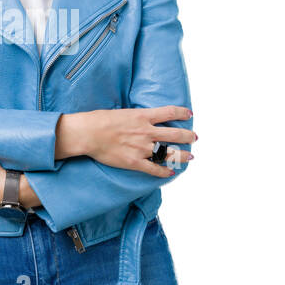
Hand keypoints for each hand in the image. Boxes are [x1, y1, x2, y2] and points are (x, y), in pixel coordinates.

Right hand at [61, 107, 194, 176]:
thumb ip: (136, 117)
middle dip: (188, 136)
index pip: (169, 112)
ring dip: (182, 155)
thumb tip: (143, 118)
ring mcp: (142, 148)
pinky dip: (164, 171)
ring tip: (190, 156)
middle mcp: (146, 132)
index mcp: (143, 116)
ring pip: (169, 153)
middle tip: (195, 137)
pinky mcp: (135, 162)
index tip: (189, 114)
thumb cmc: (100, 120)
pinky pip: (154, 169)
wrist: (89, 133)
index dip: (182, 113)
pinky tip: (171, 172)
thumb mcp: (123, 112)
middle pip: (175, 134)